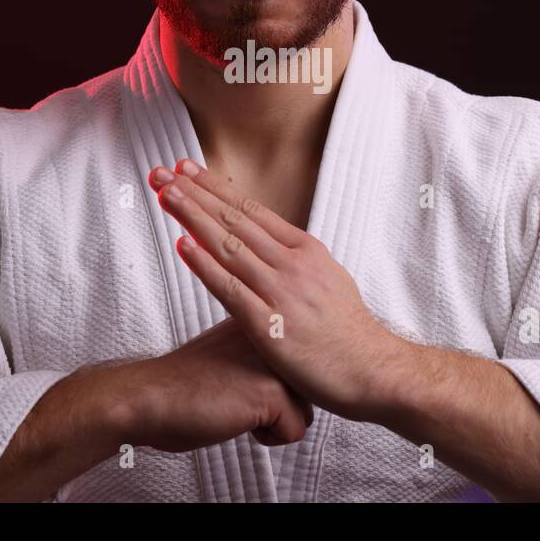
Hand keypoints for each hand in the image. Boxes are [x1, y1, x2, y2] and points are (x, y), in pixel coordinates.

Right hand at [120, 316, 313, 451]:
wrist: (150, 396)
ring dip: (273, 422)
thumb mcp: (232, 352)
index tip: (243, 383)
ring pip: (306, 411)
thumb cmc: (184, 382)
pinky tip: (235, 419)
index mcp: (264, 320)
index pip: (299, 362)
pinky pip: (295, 432)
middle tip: (235, 395)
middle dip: (277, 405)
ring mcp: (276, 361)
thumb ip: (263, 353)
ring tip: (235, 407)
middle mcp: (275, 335)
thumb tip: (291, 371)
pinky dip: (266, 438)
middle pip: (307, 387)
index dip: (275, 385)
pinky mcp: (273, 391)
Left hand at [147, 159, 407, 421]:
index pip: (251, 209)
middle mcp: (293, 263)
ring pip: (229, 246)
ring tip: (166, 194)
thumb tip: (275, 245)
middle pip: (235, 220)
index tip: (187, 168)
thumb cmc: (351, 333)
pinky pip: (232, 290)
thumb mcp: (329, 280)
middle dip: (196, 193)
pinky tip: (183, 245)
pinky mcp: (272, 327)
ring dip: (193, 218)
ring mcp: (283, 293)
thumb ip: (298, 261)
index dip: (216, 188)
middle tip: (162, 172)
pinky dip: (206, 265)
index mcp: (306, 250)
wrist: (377, 371)